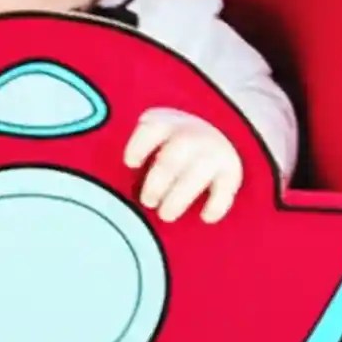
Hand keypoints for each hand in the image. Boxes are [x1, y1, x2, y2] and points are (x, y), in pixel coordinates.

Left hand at [123, 107, 242, 222]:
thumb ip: (135, 160)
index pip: (152, 128)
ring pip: (198, 172)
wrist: (211, 138)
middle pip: (173, 157)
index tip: (130, 164)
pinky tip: (205, 217)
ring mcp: (213, 152)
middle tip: (148, 201)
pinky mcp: (230, 171)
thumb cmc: (165, 149)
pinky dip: (217, 203)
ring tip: (165, 214)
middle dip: (158, 182)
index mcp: (164, 124)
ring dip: (180, 196)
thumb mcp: (149, 143)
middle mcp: (190, 134)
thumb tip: (111, 188)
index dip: (140, 145)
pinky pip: (226, 188)